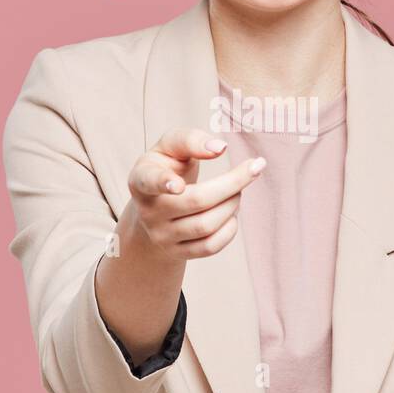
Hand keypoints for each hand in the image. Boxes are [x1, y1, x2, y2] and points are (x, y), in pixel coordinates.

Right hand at [126, 128, 266, 259]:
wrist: (154, 207)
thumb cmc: (167, 168)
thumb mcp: (170, 148)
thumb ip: (190, 140)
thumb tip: (219, 147)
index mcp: (141, 179)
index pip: (149, 181)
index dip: (164, 183)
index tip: (178, 185)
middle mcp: (148, 210)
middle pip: (196, 201)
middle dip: (232, 184)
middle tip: (252, 169)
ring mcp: (161, 235)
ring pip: (206, 225)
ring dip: (232, 205)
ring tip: (238, 192)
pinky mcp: (176, 252)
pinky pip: (210, 247)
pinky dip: (229, 229)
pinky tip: (231, 214)